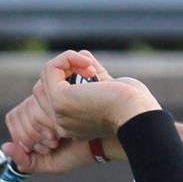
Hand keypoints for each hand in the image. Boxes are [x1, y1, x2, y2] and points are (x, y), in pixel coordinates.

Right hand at [1, 50, 160, 173]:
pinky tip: (88, 63)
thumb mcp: (107, 91)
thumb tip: (80, 55)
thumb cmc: (133, 107)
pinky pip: (50, 68)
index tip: (92, 72)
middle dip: (66, 70)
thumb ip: (90, 76)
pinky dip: (68, 58)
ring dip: (68, 63)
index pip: (52, 96)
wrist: (138, 117)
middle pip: (45, 86)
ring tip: (92, 68)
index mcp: (73, 126)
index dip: (67, 77)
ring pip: (46, 76)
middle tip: (93, 70)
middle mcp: (61, 124)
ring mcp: (58, 113)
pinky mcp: (59, 99)